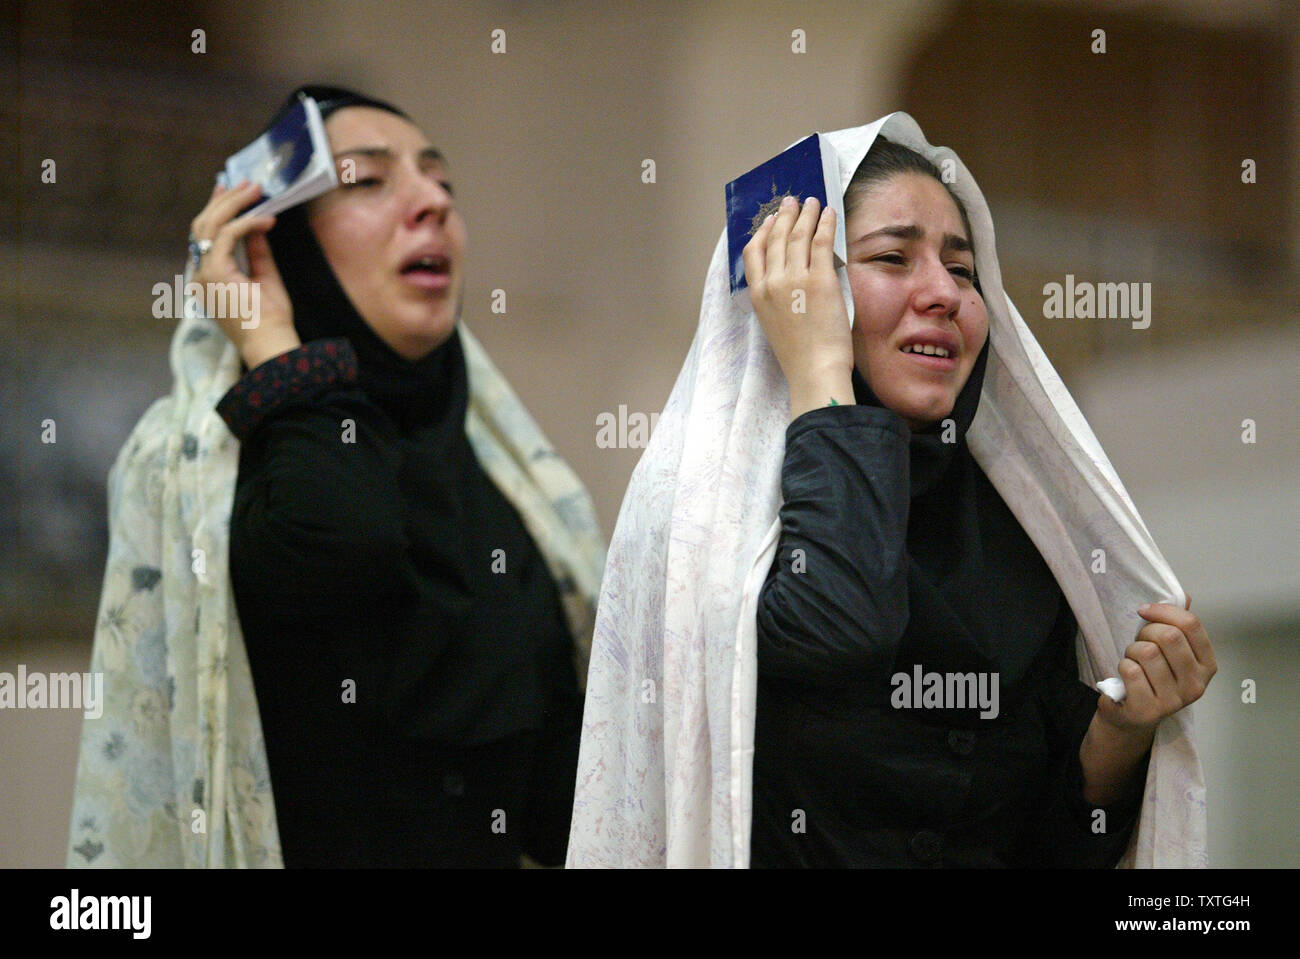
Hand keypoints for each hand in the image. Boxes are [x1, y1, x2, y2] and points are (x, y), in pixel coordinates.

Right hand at [189, 180, 299, 367]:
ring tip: (256, 190)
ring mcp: (203, 273)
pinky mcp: (214, 272)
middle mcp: (199, 274)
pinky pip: (226, 235)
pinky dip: (246, 223)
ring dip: (234, 204)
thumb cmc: (270, 320)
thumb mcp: (265, 278)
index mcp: (207, 278)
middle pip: (203, 226)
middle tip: (246, 183)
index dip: (216, 210)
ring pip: (210, 225)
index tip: (228, 189)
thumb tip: (258, 225)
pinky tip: (266, 219)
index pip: (205, 236)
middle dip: (224, 200)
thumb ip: (258, 252)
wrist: (270, 343)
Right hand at [742, 195, 853, 419]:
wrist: (813, 370)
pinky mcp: (819, 279)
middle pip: (776, 238)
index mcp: (757, 295)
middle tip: (792, 202)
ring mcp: (794, 279)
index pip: (753, 252)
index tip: (770, 221)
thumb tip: (791, 277)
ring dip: (806, 213)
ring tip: (813, 202)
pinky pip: (821, 241)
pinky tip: (829, 213)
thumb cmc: (799, 356)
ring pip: (798, 234)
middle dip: (785, 215)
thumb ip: (776, 298)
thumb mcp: (774, 324)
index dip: (763, 232)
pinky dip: (825, 223)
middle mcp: (772, 283)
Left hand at [1097, 594, 1216, 733]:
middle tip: (1140, 643)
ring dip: (1132, 650)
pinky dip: (1123, 666)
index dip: (1163, 611)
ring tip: (1134, 661)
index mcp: (1207, 665)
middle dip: (1146, 632)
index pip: (1191, 625)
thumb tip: (1185, 596)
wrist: (1133, 715)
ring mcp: (1175, 700)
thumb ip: (1178, 624)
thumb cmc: (1151, 676)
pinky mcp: (1149, 710)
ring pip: (1147, 652)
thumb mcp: (1170, 650)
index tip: (1145, 611)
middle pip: (1168, 636)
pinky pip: (1130, 670)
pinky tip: (1127, 677)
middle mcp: (1197, 684)